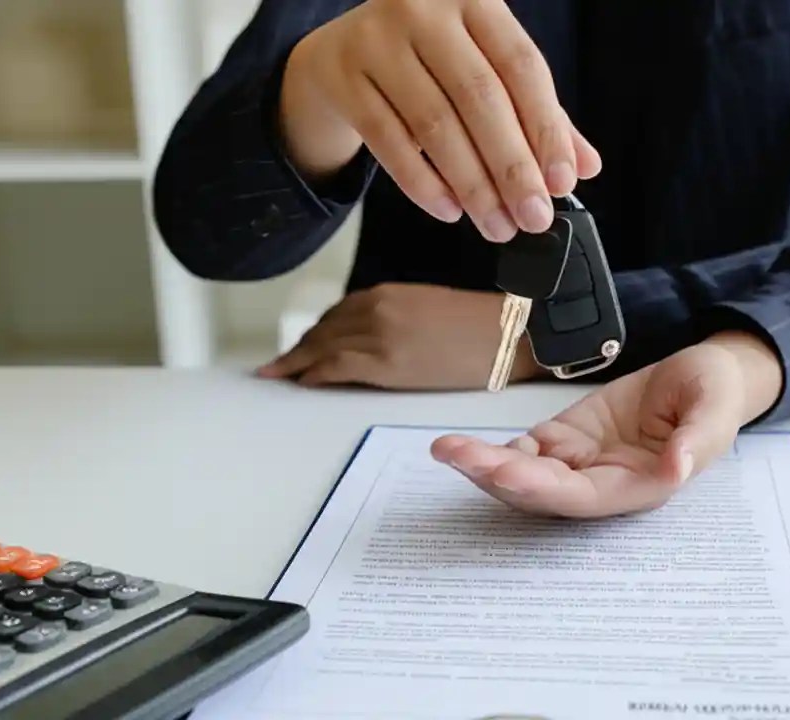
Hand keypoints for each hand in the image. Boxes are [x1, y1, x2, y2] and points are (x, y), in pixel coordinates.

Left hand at [257, 283, 541, 389]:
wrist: (510, 336)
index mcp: (389, 294)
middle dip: (300, 347)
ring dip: (297, 362)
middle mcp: (377, 309)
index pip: (338, 313)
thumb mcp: (431, 310)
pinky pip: (336, 367)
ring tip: (280, 375)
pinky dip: (314, 373)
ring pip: (322, 347)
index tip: (301, 344)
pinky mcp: (386, 363)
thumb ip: (396, 317)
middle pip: (324, 330)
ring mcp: (379, 335)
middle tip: (279, 364)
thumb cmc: (482, 327)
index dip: (315, 331)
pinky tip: (303, 381)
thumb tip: (374, 338)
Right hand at [279, 0, 601, 241]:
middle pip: (479, 98)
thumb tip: (584, 165)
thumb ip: (537, 113)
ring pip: (435, 126)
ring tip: (497, 224)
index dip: (546, 128)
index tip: (563, 181)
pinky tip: (451, 210)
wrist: (340, 52)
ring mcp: (377, 40)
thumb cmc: (430, 62)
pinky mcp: (343, 76)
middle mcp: (424, 10)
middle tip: (532, 217)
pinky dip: (424, 184)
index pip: (521, 66)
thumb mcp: (487, 70)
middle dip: (512, 168)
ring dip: (473, 186)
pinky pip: (388, 142)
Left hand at [431, 331, 784, 517]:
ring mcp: (581, 462)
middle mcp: (604, 482)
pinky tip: (459, 447)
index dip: (546, 489)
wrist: (702, 374)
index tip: (508, 472)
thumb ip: (700, 439)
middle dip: (498, 475)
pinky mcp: (565, 439)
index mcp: (641, 484)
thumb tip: (678, 469)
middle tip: (456, 454)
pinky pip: (523, 451)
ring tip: (446, 450)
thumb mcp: (716, 407)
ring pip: (525, 475)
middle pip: (543, 492)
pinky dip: (491, 451)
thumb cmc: (714, 393)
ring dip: (485, 467)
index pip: (586, 497)